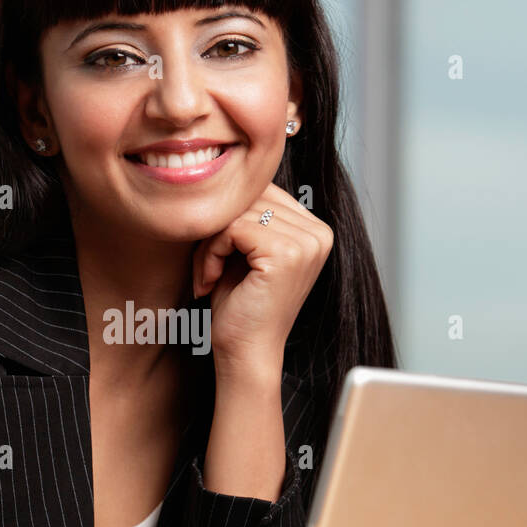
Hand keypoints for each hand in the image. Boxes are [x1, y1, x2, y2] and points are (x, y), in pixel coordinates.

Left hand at [192, 182, 332, 378]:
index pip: (262, 192)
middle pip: (250, 198)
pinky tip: (210, 280)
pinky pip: (232, 228)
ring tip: (209, 276)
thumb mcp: (245, 250)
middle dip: (217, 231)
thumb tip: (227, 171)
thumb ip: (248, 214)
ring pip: (237, 212)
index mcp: (315, 228)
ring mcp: (307, 242)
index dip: (230, 219)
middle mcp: (320, 232)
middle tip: (206, 270)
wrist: (245, 355)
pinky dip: (211, 253)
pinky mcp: (287, 253)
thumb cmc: (240, 307)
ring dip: (210, 244)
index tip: (217, 257)